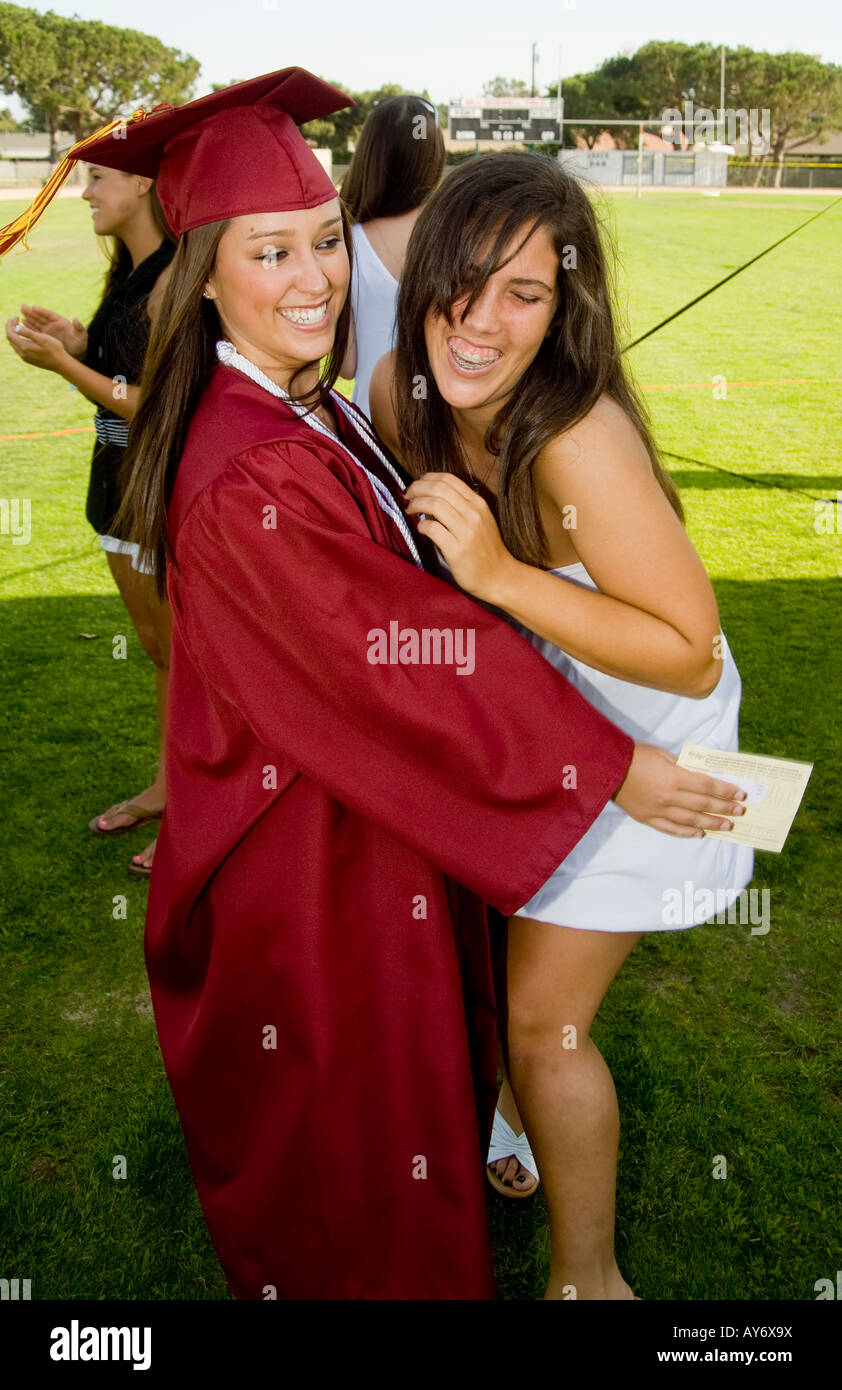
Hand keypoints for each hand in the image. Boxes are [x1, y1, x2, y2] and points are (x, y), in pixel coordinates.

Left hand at [5, 317, 72, 372]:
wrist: (61, 364)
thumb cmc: (55, 349)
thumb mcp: (42, 338)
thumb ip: (28, 333)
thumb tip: (16, 327)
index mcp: (25, 347)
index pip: (10, 334)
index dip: (10, 324)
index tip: (15, 316)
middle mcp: (23, 354)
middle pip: (10, 339)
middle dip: (11, 328)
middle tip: (15, 319)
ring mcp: (26, 358)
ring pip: (14, 344)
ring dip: (15, 334)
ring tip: (18, 326)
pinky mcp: (30, 360)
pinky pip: (19, 348)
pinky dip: (19, 340)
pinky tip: (24, 336)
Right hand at [19, 303, 86, 356]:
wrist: (77, 354)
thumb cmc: (81, 345)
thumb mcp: (81, 336)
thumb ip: (79, 328)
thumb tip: (76, 319)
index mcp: (61, 322)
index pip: (49, 315)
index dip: (42, 311)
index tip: (34, 307)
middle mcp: (53, 325)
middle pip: (41, 317)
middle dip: (32, 313)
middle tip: (22, 307)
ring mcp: (49, 331)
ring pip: (36, 323)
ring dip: (28, 319)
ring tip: (19, 315)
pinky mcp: (45, 338)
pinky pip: (36, 331)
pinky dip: (30, 328)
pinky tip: (22, 325)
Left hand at [404, 472, 516, 601]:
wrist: (499, 576)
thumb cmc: (486, 549)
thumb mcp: (481, 519)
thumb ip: (462, 506)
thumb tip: (433, 494)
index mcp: (478, 503)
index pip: (449, 479)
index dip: (428, 478)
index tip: (417, 485)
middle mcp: (473, 514)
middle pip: (438, 489)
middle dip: (417, 488)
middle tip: (407, 496)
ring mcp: (466, 532)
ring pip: (435, 505)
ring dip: (416, 504)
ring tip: (410, 510)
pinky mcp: (457, 550)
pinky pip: (433, 529)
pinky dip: (422, 525)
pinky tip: (420, 528)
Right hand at [614, 742, 746, 837]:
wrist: (606, 768)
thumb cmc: (635, 756)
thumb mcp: (661, 754)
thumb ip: (682, 766)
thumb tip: (701, 776)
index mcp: (674, 778)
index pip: (707, 786)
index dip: (725, 791)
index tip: (740, 795)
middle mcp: (668, 797)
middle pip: (703, 805)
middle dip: (724, 808)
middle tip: (740, 812)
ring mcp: (658, 811)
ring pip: (690, 820)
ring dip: (711, 823)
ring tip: (727, 826)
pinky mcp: (647, 819)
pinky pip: (671, 829)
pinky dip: (687, 832)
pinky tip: (700, 833)